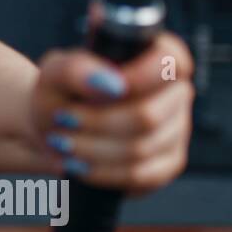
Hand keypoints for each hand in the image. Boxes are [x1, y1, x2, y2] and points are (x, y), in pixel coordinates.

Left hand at [28, 31, 193, 195]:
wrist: (54, 129)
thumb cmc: (60, 94)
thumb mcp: (55, 74)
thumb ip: (76, 69)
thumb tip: (112, 84)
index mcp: (157, 56)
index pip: (172, 61)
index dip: (142, 77)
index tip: (105, 88)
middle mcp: (176, 91)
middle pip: (149, 116)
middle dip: (97, 122)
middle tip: (63, 120)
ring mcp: (178, 129)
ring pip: (141, 148)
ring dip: (92, 148)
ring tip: (62, 142)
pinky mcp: (169, 162)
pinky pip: (140, 175)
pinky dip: (102, 171)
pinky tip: (78, 164)